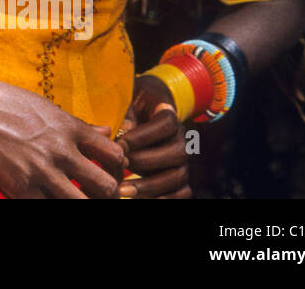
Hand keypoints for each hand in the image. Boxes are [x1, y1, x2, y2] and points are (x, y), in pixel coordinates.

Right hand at [0, 75, 125, 198]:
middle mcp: (60, 150)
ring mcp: (41, 172)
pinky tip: (41, 198)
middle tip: (91, 194)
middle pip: (106, 187)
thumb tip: (106, 130)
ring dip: (80, 203)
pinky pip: (47, 209)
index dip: (116, 169)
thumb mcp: (41, 106)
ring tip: (68, 198)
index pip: (115, 156)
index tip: (105, 172)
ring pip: (82, 204)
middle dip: (104, 195)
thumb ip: (75, 124)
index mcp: (68, 127)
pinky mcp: (19, 189)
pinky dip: (48, 206)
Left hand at [116, 77, 192, 198]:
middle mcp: (182, 138)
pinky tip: (138, 199)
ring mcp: (183, 160)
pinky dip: (164, 199)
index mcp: (168, 115)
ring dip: (149, 186)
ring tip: (122, 190)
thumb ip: (124, 118)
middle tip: (121, 165)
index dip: (144, 135)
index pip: (166, 124)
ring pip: (178, 176)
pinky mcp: (181, 178)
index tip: (121, 144)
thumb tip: (120, 140)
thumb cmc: (131, 110)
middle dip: (145, 162)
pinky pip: (183, 193)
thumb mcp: (127, 106)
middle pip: (177, 152)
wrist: (145, 116)